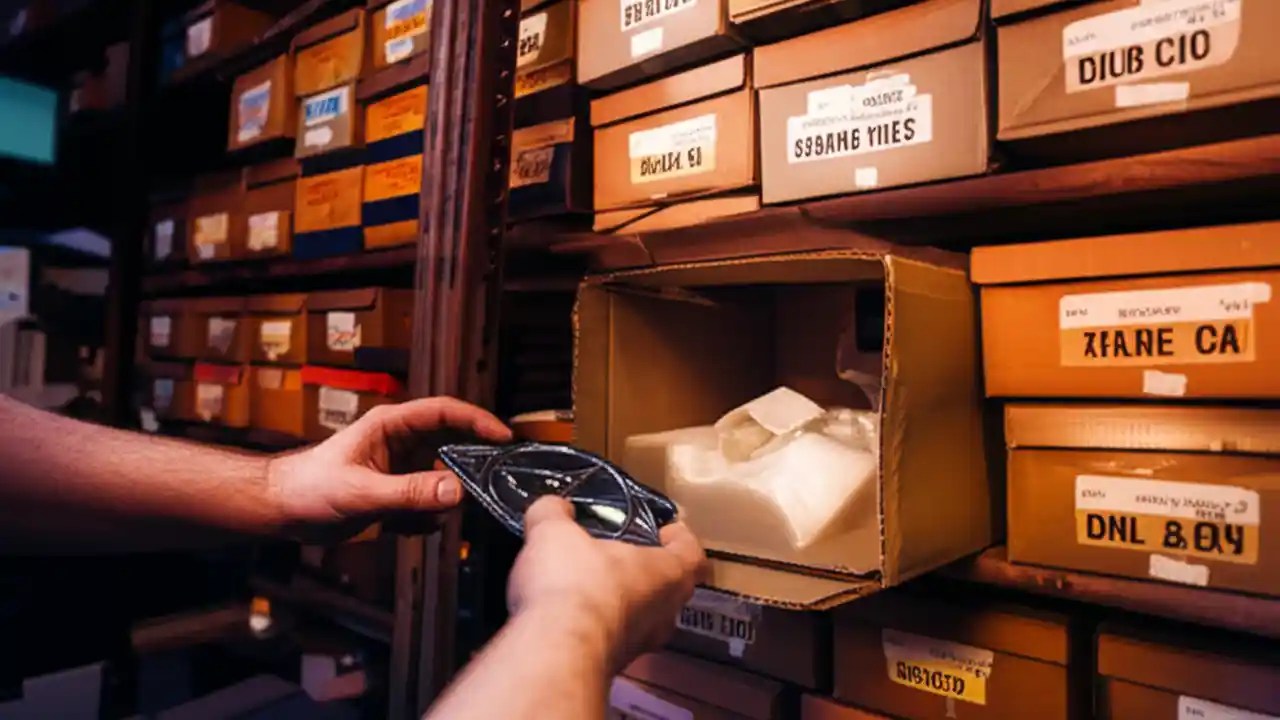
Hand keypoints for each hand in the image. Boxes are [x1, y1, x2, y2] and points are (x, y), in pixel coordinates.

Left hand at [266, 397, 511, 538]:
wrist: (279, 510)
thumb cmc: (308, 488)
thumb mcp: (362, 492)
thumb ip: (410, 493)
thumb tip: (457, 491)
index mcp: (391, 426)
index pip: (445, 413)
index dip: (477, 421)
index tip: (504, 438)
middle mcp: (400, 444)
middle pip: (451, 444)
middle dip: (470, 465)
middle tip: (493, 482)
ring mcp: (399, 469)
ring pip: (442, 478)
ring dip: (445, 498)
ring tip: (435, 514)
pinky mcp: (395, 493)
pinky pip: (427, 504)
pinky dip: (426, 518)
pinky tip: (407, 529)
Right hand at [506, 496, 705, 674]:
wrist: (554, 656)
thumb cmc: (572, 583)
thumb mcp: (553, 533)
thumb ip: (553, 513)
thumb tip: (553, 506)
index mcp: (665, 574)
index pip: (692, 555)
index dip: (682, 540)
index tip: (665, 530)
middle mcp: (663, 614)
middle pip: (673, 590)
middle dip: (651, 574)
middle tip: (625, 557)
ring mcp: (639, 647)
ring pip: (645, 620)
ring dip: (625, 605)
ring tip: (593, 587)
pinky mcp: (611, 668)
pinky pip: (614, 641)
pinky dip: (598, 628)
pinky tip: (569, 618)